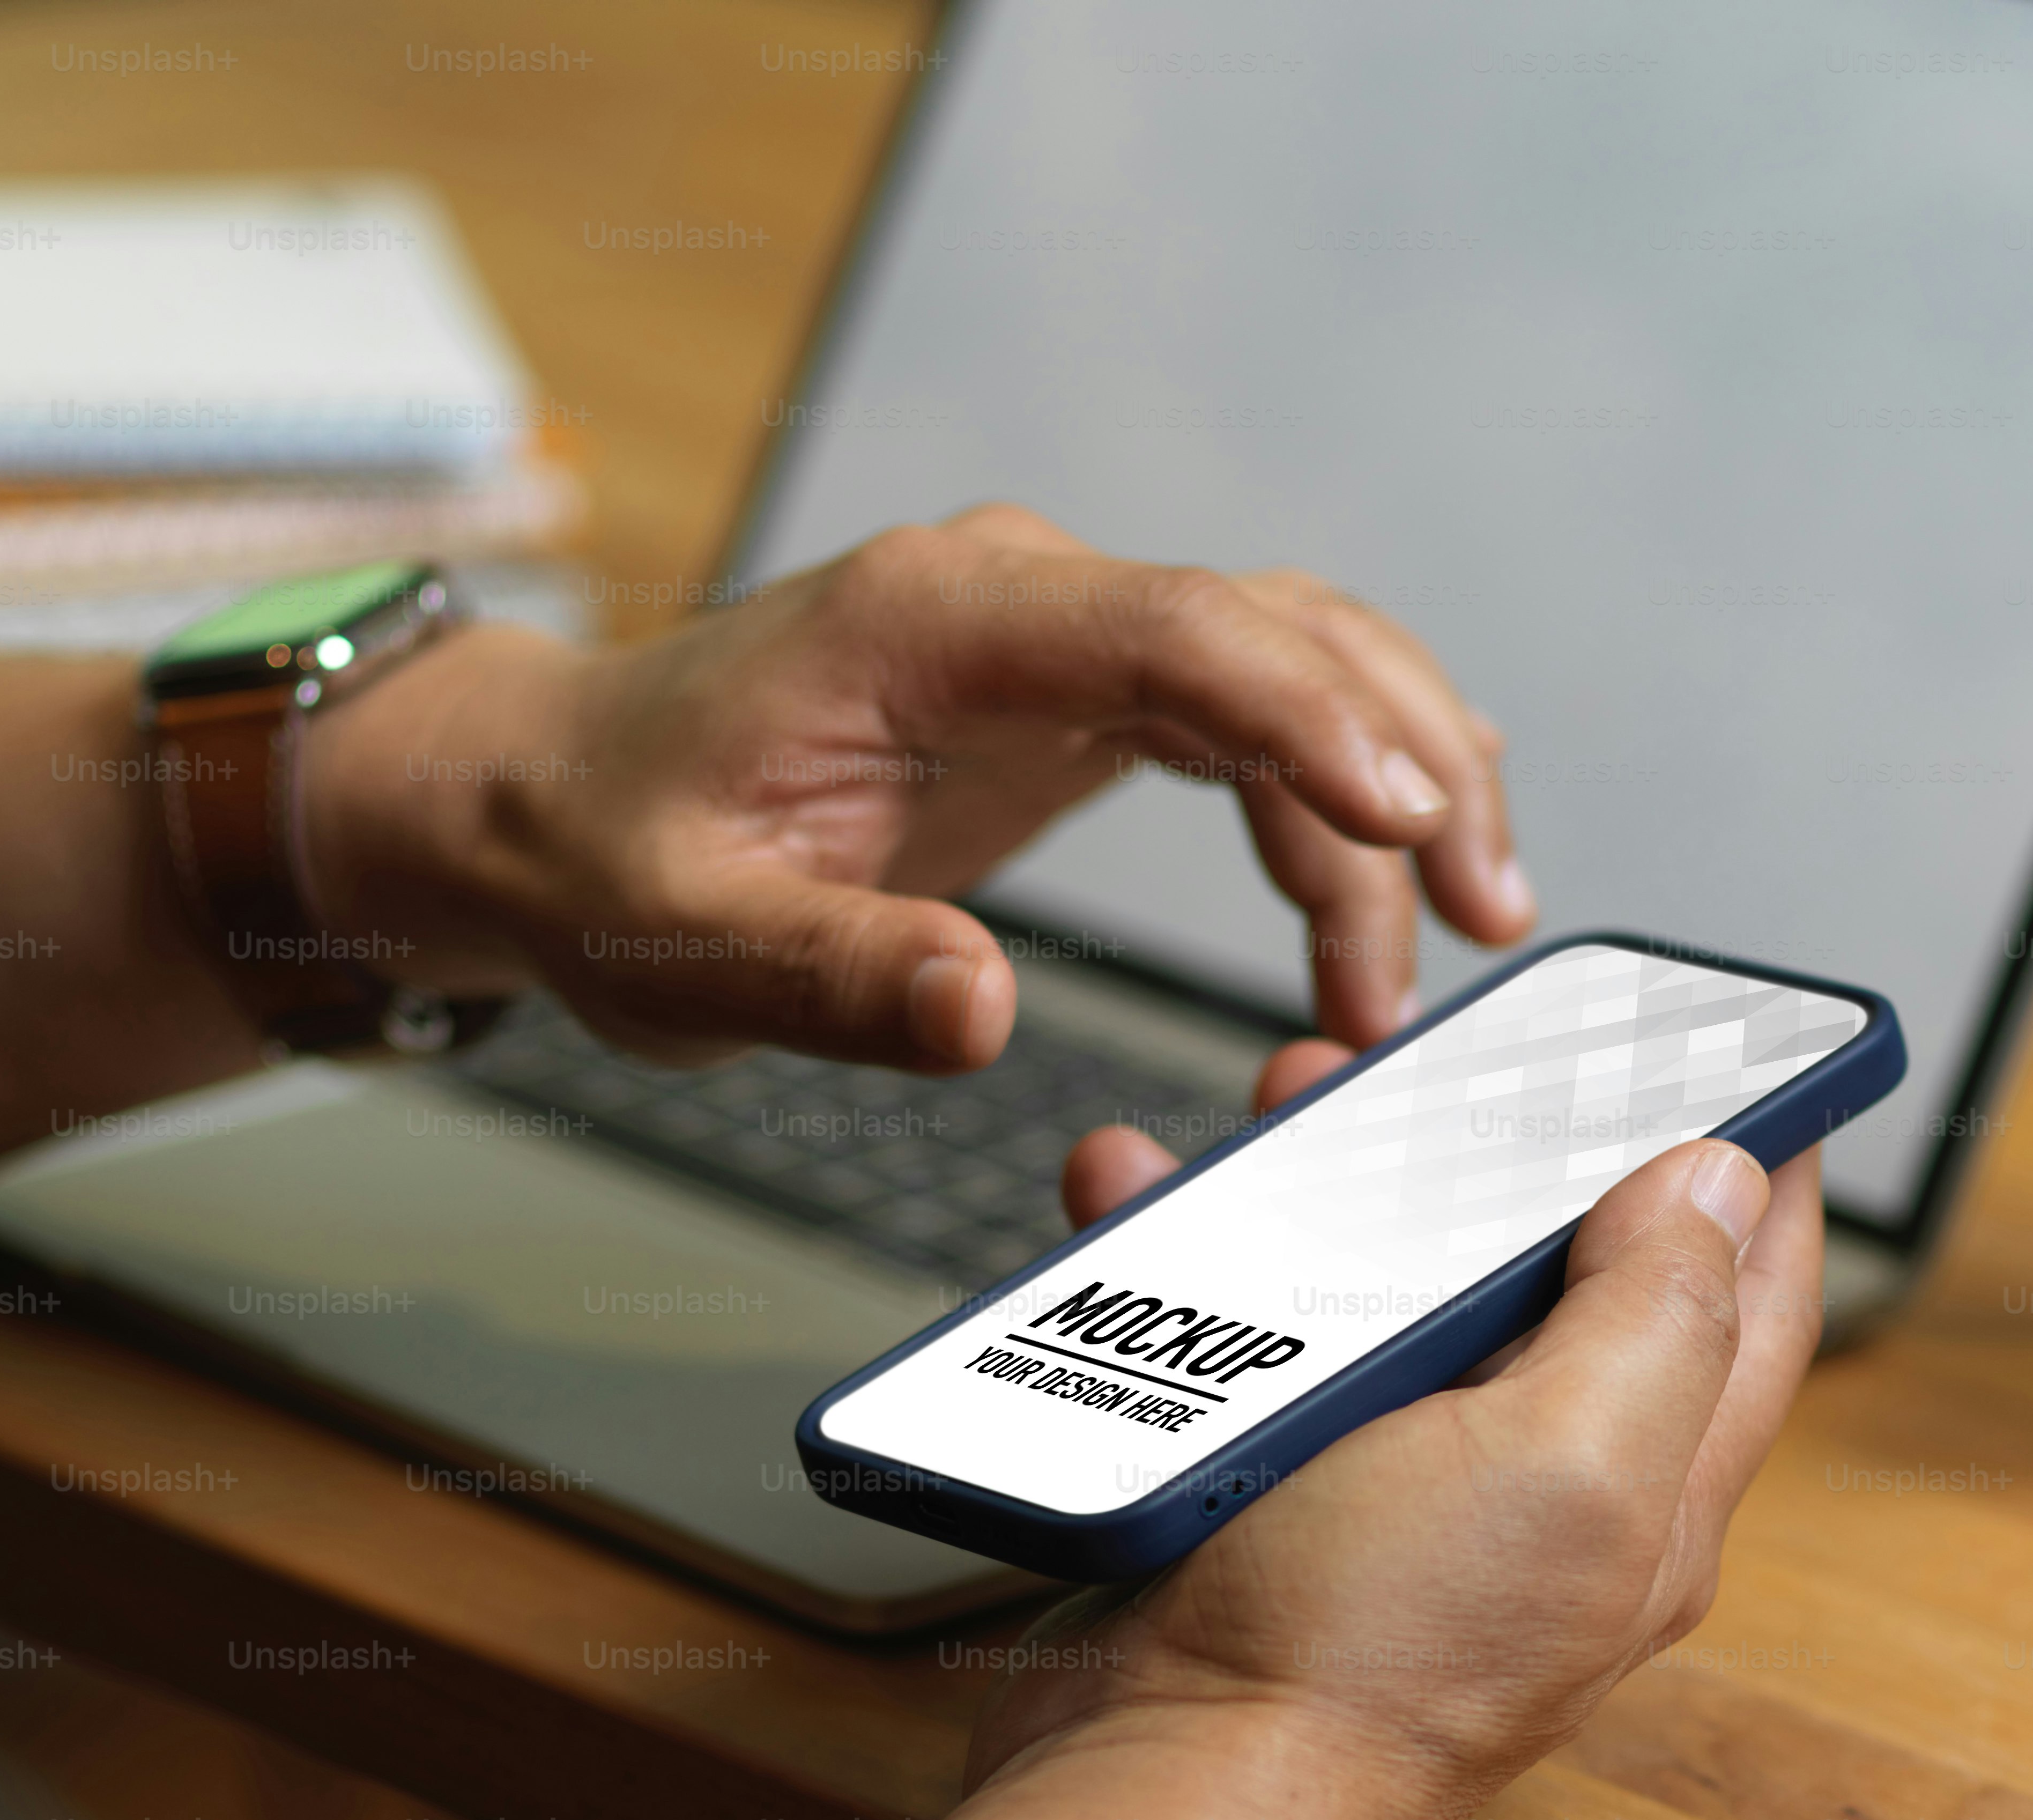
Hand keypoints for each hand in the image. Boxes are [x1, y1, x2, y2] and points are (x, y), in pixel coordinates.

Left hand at [306, 505, 1531, 1060]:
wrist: (549, 802)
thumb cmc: (608, 858)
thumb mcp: (684, 941)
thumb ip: (830, 975)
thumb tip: (975, 1009)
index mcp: (929, 621)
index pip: (1174, 632)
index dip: (1309, 719)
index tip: (1412, 820)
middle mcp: (1014, 597)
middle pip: (1275, 633)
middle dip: (1403, 761)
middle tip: (1483, 915)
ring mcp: (1056, 634)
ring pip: (1291, 660)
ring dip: (1395, 774)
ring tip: (1469, 925)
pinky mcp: (1076, 692)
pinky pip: (1250, 709)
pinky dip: (1336, 790)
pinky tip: (1403, 877)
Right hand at [960, 1039, 1832, 1814]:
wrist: (1159, 1791)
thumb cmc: (1364, 1665)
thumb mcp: (1564, 1460)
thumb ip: (1657, 1317)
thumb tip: (1726, 1181)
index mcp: (1646, 1483)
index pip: (1749, 1297)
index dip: (1764, 1169)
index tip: (1748, 1055)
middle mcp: (1534, 1487)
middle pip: (1557, 1269)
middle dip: (1511, 1143)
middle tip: (1457, 1061)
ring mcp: (1394, 1492)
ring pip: (1390, 1284)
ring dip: (1343, 1182)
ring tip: (1288, 1105)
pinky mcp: (1263, 1490)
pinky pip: (1248, 1337)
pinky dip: (1202, 1261)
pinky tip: (1152, 1206)